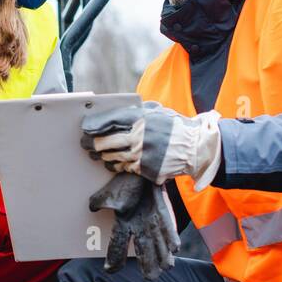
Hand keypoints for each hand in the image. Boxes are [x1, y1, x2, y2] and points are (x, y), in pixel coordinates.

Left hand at [81, 102, 222, 188]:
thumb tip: (114, 117)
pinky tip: (113, 163)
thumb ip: (137, 113)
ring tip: (97, 154)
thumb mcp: (157, 113)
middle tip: (86, 144)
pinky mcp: (144, 169)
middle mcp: (138, 137)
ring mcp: (140, 154)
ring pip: (112, 157)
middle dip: (92, 143)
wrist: (195, 148)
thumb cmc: (175, 128)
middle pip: (106, 141)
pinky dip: (116, 165)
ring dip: (103, 156)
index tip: (86, 127)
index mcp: (141, 119)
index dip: (95, 124)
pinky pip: (123, 168)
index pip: (110, 120)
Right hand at [88, 173, 180, 278]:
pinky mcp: (164, 214)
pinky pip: (168, 227)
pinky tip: (175, 248)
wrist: (142, 170)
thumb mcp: (109, 194)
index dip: (114, 258)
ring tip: (166, 268)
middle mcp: (139, 227)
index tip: (110, 270)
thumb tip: (92, 208)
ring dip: (163, 255)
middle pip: (143, 248)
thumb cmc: (125, 183)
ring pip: (158, 242)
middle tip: (151, 278)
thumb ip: (99, 202)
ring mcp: (153, 221)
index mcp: (123, 224)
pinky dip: (171, 237)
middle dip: (147, 263)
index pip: (116, 244)